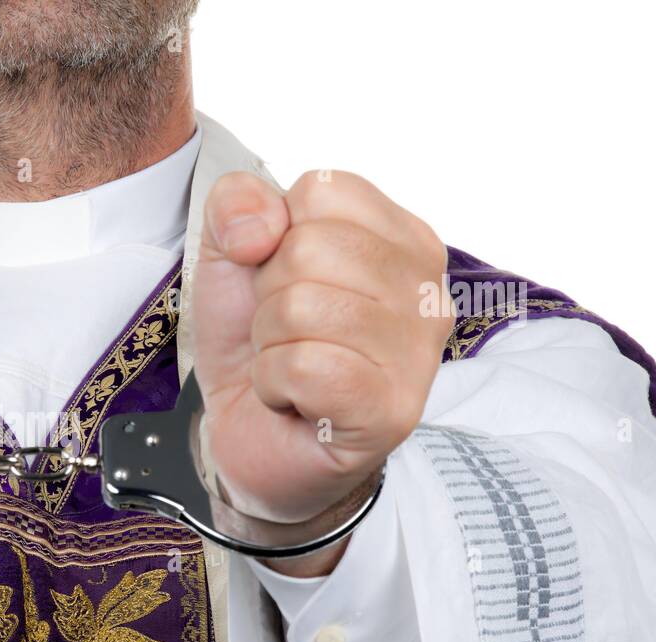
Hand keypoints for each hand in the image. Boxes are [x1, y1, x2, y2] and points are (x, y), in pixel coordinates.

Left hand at [193, 170, 452, 536]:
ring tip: (291, 365)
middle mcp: (425, 289)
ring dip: (271, 343)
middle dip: (269, 296)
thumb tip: (261, 227)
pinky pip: (302, 366)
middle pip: (310, 249)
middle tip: (286, 334)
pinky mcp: (392, 411)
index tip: (286, 283)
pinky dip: (273, 383)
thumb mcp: (230, 254)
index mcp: (401, 236)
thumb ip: (235, 204)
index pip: (324, 190)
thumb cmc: (258, 342)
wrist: (250, 437)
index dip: (276, 238)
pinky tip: (295, 399)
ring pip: (303, 308)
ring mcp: (418, 353)